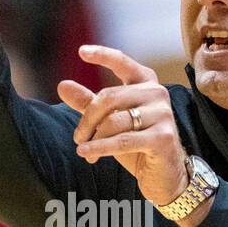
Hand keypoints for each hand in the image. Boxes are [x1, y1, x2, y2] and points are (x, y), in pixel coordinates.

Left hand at [58, 45, 189, 208]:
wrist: (165, 175)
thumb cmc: (137, 145)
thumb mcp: (111, 122)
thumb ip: (89, 103)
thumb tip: (62, 86)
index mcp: (146, 83)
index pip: (123, 62)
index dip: (102, 55)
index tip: (82, 51)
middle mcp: (157, 93)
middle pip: (109, 97)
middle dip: (87, 119)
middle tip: (77, 137)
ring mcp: (163, 115)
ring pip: (114, 121)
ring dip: (93, 138)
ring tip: (84, 151)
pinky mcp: (163, 137)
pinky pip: (122, 141)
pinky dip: (100, 148)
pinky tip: (86, 154)